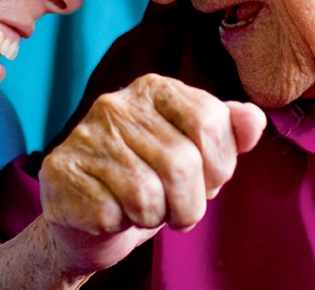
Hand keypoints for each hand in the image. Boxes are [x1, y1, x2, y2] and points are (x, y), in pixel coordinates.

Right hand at [38, 73, 265, 276]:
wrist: (91, 220)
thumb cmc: (151, 182)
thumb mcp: (199, 155)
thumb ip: (229, 132)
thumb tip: (254, 119)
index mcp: (155, 89)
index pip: (210, 121)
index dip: (218, 166)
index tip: (206, 180)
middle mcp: (116, 104)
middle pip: (181, 162)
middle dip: (189, 203)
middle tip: (176, 210)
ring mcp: (84, 136)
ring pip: (145, 194)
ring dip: (154, 217)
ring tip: (143, 211)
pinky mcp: (59, 171)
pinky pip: (110, 213)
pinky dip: (119, 225)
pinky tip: (111, 214)